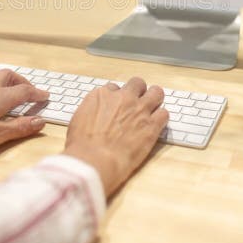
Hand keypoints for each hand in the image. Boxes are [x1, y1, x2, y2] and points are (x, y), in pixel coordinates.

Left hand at [0, 68, 48, 151]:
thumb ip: (20, 127)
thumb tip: (40, 121)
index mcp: (1, 98)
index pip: (25, 91)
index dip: (37, 93)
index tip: (45, 96)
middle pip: (10, 75)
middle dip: (22, 81)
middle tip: (29, 90)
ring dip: (4, 78)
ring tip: (8, 87)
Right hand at [63, 77, 167, 195]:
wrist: (95, 159)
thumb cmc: (82, 145)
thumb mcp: (78, 120)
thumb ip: (90, 111)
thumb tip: (94, 114)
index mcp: (102, 95)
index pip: (114, 88)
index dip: (116, 97)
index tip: (116, 106)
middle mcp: (123, 98)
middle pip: (137, 83)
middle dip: (138, 91)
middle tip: (137, 103)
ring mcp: (139, 110)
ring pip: (156, 93)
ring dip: (155, 99)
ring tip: (153, 108)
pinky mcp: (152, 125)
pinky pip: (164, 114)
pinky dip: (161, 118)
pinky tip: (156, 125)